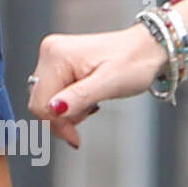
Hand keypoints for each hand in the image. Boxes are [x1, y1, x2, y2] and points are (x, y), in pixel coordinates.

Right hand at [27, 25, 168, 148]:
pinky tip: (85, 99)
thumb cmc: (134, 62)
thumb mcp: (110, 84)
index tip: (75, 137)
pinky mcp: (58, 62)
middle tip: (89, 114)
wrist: (147, 49)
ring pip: (45, 99)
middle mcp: (50, 52)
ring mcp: (53, 56)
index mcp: (58, 56)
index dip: (56, 124)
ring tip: (91, 104)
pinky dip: (68, 103)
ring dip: (66, 111)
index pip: (40, 102)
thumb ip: (79, 97)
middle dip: (62, 117)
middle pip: (40, 100)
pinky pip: (52, 92)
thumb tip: (54, 109)